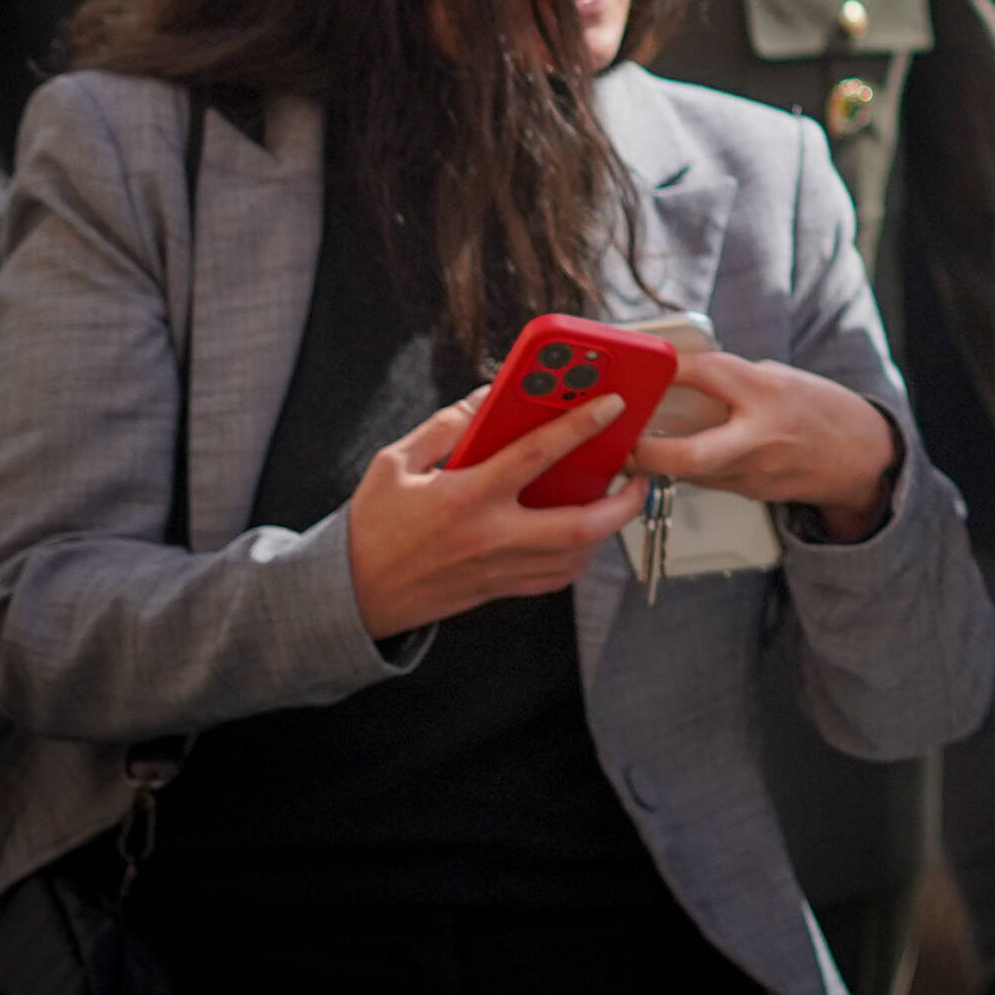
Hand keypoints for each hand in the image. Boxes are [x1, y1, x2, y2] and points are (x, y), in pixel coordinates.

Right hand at [346, 392, 644, 638]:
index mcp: (465, 497)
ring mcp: (500, 569)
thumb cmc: (373, 526)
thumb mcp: (394, 463)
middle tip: (641, 472)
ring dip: (607, 526)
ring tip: (619, 495)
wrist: (353, 597)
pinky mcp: (500, 591)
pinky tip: (584, 529)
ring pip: (576, 555)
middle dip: (623, 500)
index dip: (580, 425)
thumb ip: (444, 427)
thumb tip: (488, 397)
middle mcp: (491, 537)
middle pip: (580, 525)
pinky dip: (581, 552)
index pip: (536, 455)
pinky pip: (557, 576)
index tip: (614, 402)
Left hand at [631, 353, 897, 541]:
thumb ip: (734, 378)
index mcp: (769, 392)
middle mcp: (760, 436)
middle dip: (645, 450)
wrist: (861, 455)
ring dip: (657, 459)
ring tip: (637, 440)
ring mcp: (755, 472)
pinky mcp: (751, 492)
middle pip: (688, 455)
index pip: (707, 374)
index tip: (643, 362)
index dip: (667, 367)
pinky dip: (685, 466)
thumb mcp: (780, 377)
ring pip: (688, 473)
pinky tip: (677, 452)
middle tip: (622, 435)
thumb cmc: (821, 409)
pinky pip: (705, 480)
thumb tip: (681, 377)